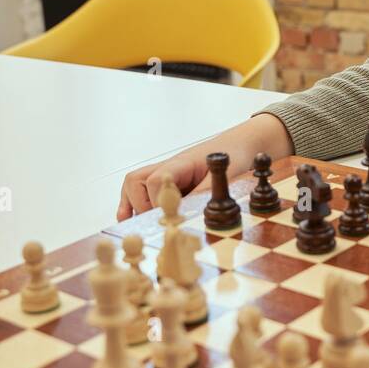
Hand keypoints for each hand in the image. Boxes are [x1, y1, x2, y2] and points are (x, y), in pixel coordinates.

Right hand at [117, 113, 293, 220]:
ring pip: (134, 184)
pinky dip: (133, 204)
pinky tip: (127, 219)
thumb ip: (204, 193)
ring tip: (135, 224)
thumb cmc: (234, 154)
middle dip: (139, 203)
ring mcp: (167, 174)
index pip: (155, 180)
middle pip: (136, 180)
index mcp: (181, 163)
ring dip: (132, 204)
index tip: (168, 217)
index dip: (157, 201)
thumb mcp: (223, 176)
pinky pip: (143, 190)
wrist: (241, 143)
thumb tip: (185, 214)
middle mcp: (169, 167)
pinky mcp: (170, 182)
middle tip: (154, 221)